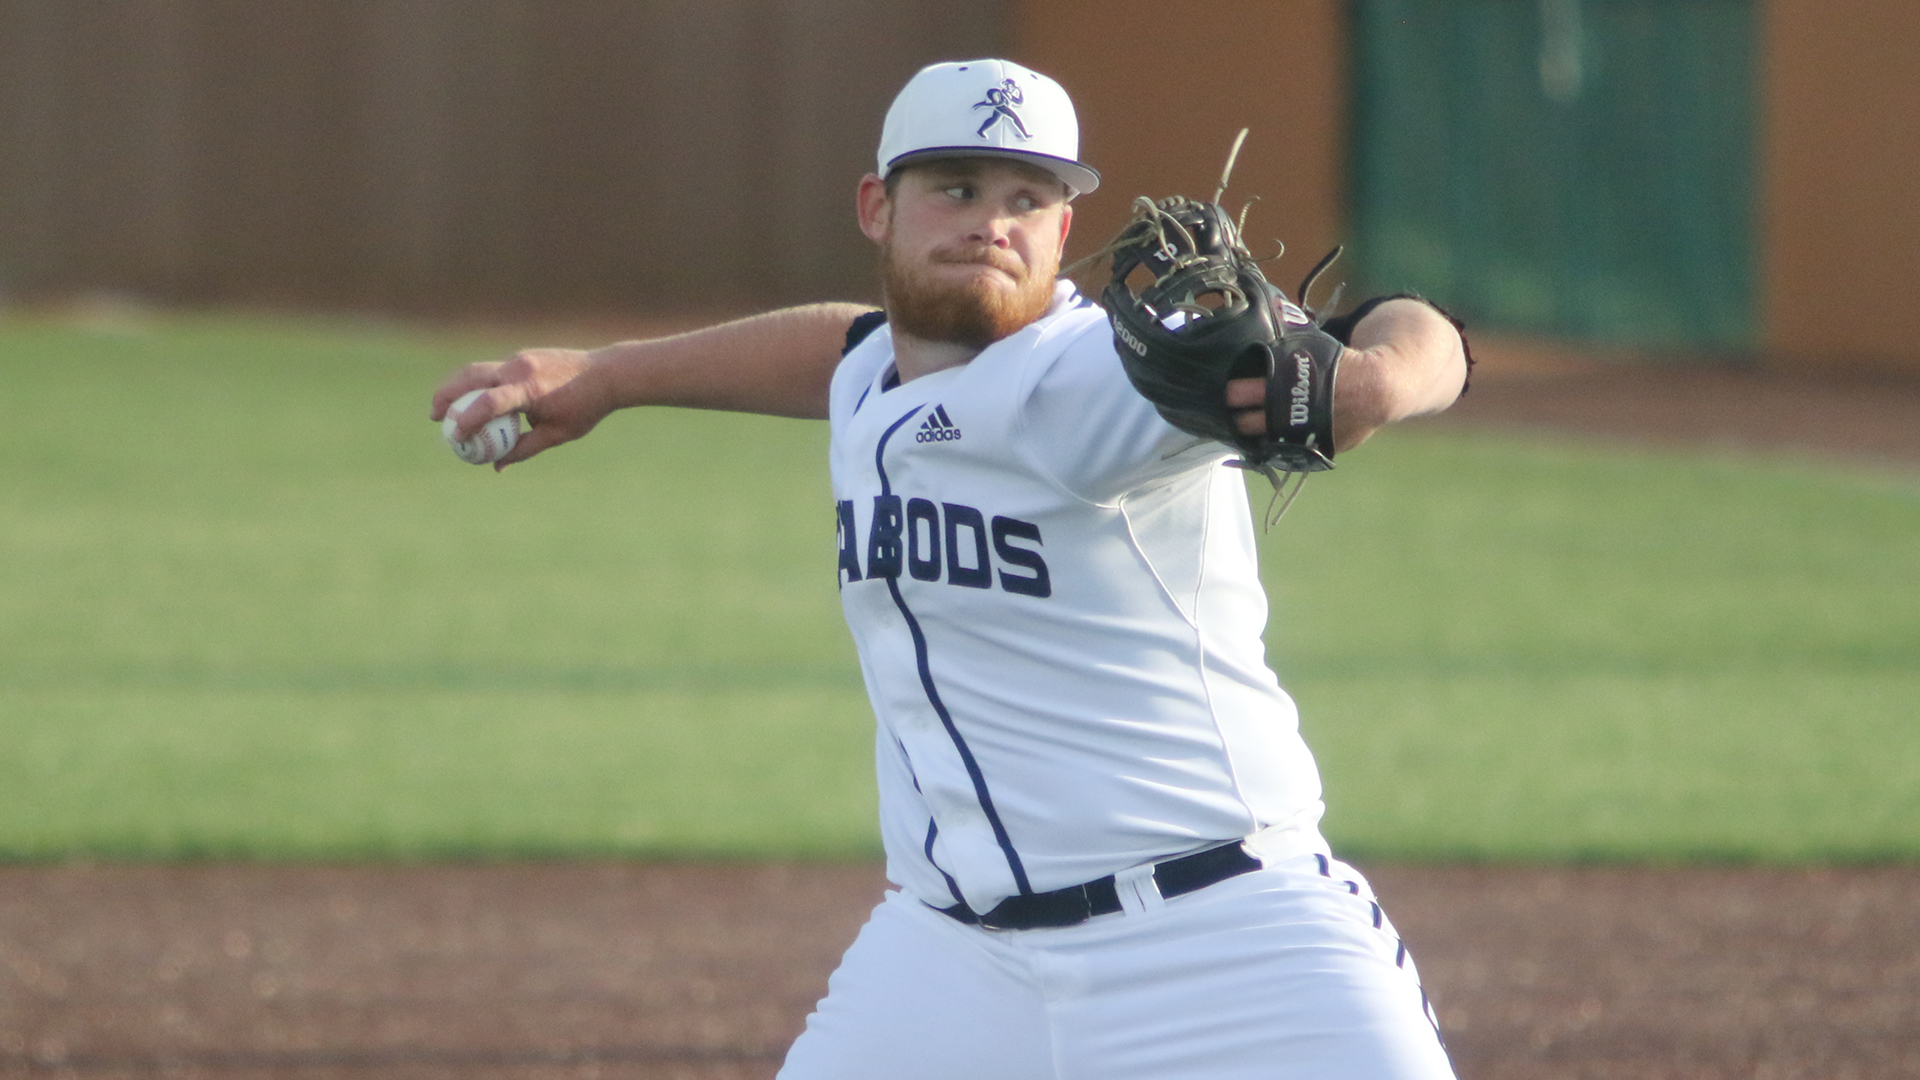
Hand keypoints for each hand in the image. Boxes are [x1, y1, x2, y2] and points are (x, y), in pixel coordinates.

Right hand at [429, 348, 609, 469]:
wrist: (607, 373)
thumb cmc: (585, 407)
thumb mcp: (557, 434)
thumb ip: (524, 449)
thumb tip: (496, 465)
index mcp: (530, 389)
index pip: (488, 403)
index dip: (466, 420)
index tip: (454, 437)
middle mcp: (519, 368)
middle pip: (470, 377)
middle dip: (446, 395)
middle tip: (434, 417)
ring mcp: (519, 358)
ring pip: (477, 370)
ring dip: (457, 387)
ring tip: (445, 408)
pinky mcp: (522, 356)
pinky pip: (493, 371)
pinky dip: (478, 384)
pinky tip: (475, 401)